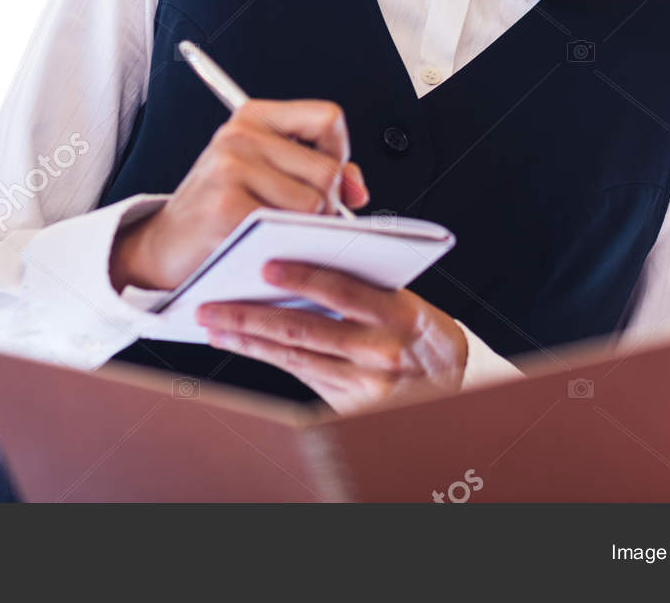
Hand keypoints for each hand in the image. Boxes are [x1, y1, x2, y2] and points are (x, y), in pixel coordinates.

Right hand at [110, 100, 368, 291]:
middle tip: (292, 216)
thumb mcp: (267, 174)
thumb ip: (319, 171)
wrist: (165, 245)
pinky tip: (260, 242)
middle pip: (328, 169)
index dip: (339, 152)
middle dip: (325, 203)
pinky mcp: (227, 206)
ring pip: (314, 202)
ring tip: (272, 229)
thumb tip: (357, 190)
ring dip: (304, 227)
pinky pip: (288, 227)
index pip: (328, 118)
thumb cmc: (221, 208)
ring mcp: (230, 167)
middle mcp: (240, 134)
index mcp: (253, 117)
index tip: (324, 175)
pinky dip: (285, 243)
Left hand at [195, 261, 468, 413]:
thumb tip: (302, 267)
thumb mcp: (407, 302)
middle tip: (213, 305)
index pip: (343, 291)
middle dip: (252, 316)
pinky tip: (245, 343)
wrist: (456, 385)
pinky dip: (269, 357)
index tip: (265, 266)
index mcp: (400, 316)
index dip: (301, 278)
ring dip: (249, 340)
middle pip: (305, 330)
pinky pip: (302, 374)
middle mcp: (382, 353)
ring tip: (216, 324)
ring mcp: (365, 384)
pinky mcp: (350, 405)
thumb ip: (363, 286)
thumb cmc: (422, 333)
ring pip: (295, 357)